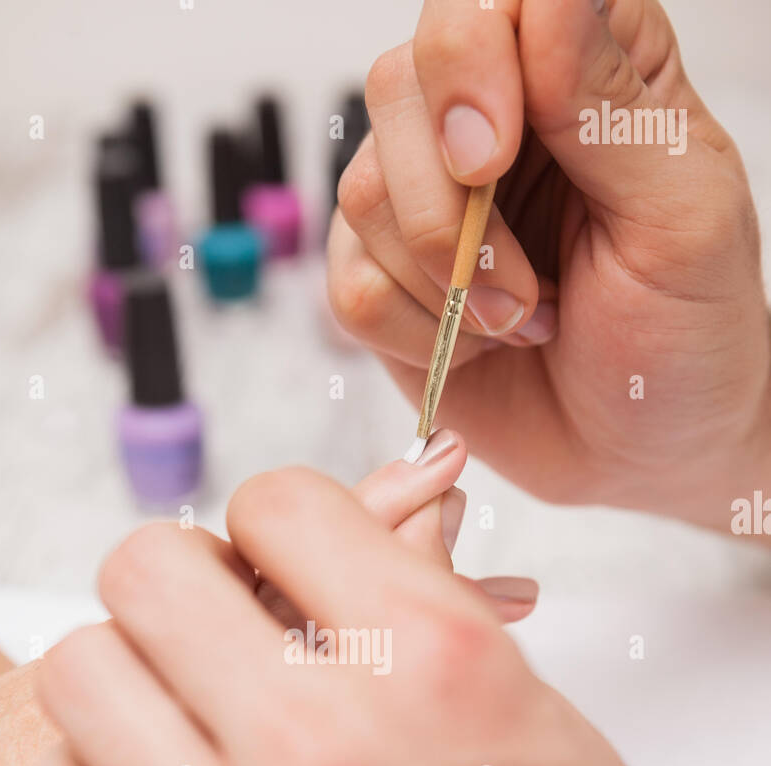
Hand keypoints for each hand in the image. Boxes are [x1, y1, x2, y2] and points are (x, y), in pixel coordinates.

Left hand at [0, 438, 535, 765]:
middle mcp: (330, 749)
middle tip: (214, 640)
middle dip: (182, 591)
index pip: (273, 505)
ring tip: (177, 732)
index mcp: (440, 664)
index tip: (283, 572)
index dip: (276, 531)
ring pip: (80, 685)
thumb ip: (429, 629)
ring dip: (123, 691)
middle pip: (146, 575)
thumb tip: (363, 546)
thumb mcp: (548, 733)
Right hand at [329, 0, 770, 531]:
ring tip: (525, 322)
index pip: (485, 3)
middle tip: (529, 283)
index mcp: (581, 65)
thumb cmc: (688, 335)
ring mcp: (431, 197)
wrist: (645, 450)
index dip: (469, 66)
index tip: (493, 156)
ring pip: (363, 194)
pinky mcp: (390, 279)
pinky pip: (348, 283)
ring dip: (446, 286)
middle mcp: (497, 115)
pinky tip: (480, 346)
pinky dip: (415, 332)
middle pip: (397, 87)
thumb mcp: (682, 218)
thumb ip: (607, 106)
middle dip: (451, 209)